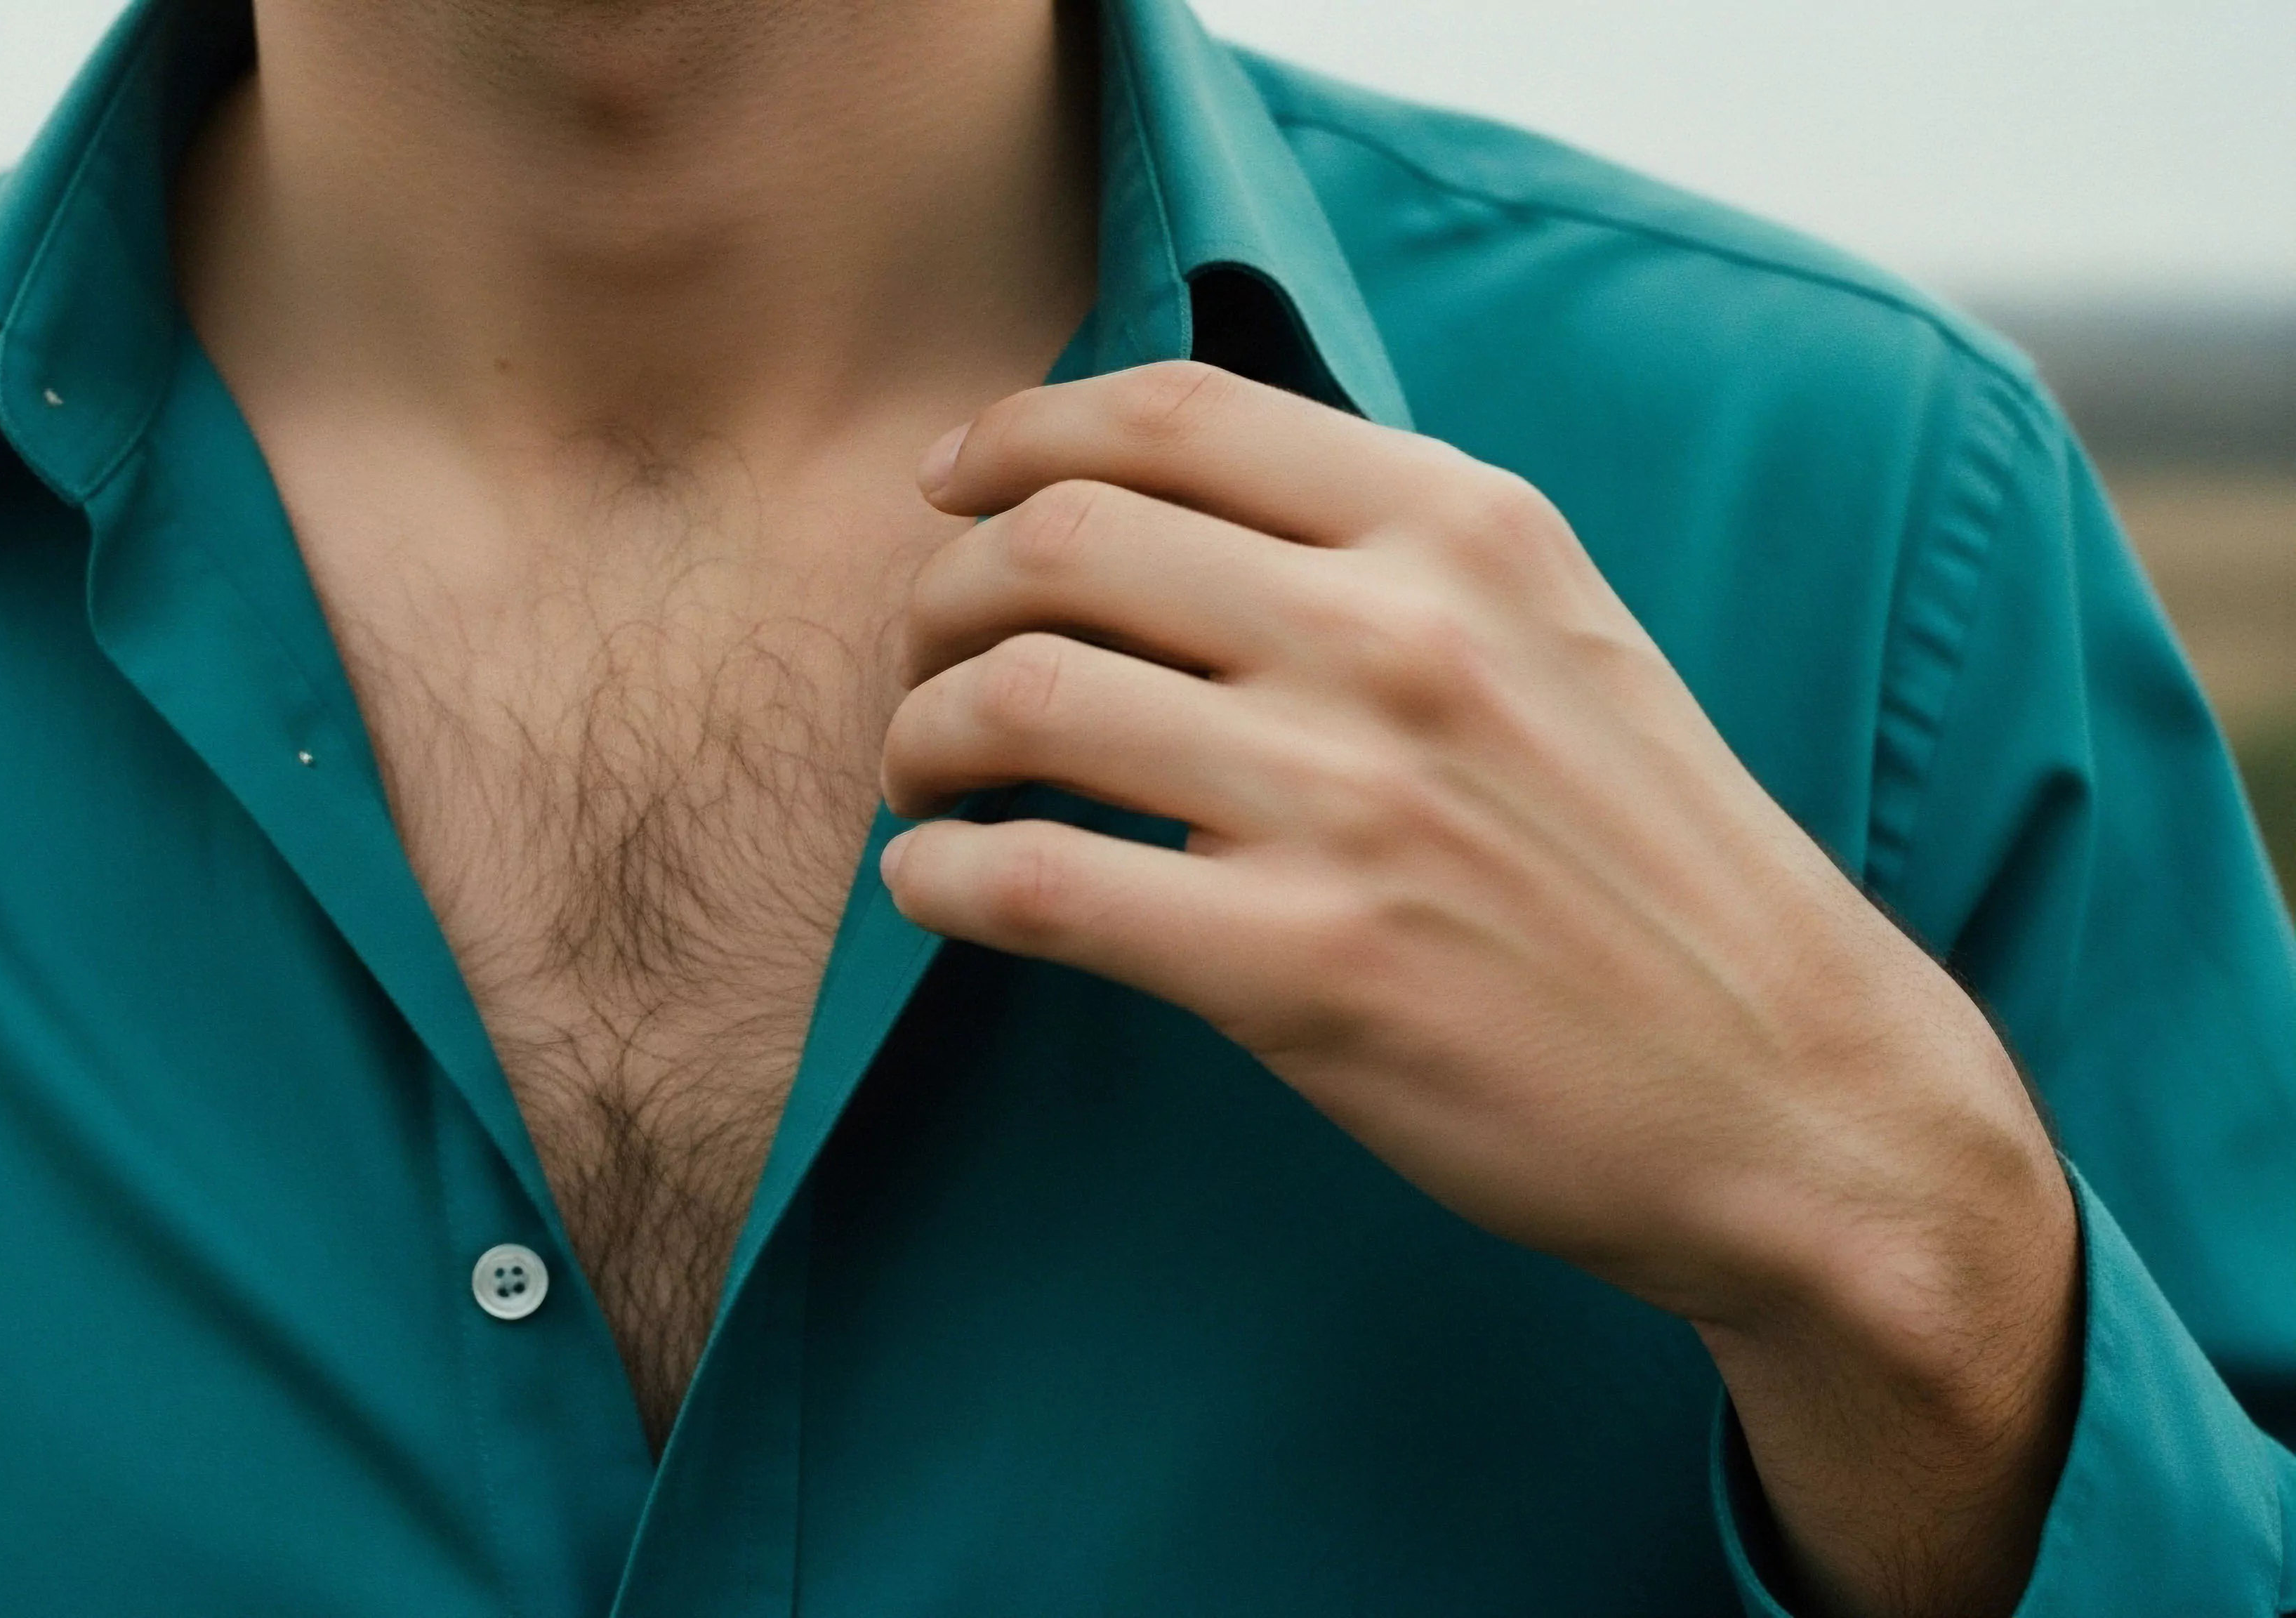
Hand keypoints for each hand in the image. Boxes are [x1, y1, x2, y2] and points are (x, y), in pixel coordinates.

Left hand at [878, 362, 2078, 1617]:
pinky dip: (941, 875)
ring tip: (924, 779)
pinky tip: (935, 886)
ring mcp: (1353, 800)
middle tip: (924, 662)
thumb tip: (1163, 515)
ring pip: (1022, 698)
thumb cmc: (1648, 871)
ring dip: (921, 734)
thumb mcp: (1554, 639)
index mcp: (1464, 531)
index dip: (1014, 436)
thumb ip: (1387, 557)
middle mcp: (1402, 636)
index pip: (1170, 414)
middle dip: (941, 596)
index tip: (949, 489)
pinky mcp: (1306, 967)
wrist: (1792, 1096)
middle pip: (1061, 541)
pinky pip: (1036, 882)